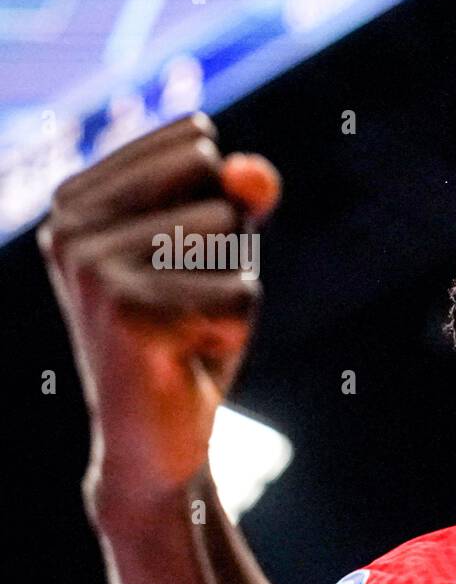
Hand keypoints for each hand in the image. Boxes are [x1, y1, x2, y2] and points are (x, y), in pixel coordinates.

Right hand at [38, 114, 281, 519]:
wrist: (154, 439)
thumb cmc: (187, 336)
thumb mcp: (220, 254)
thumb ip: (243, 197)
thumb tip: (256, 172)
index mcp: (78, 197)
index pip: (198, 144)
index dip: (221, 207)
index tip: (179, 263)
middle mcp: (70, 225)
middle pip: (216, 187)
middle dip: (229, 250)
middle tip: (188, 304)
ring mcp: (92, 268)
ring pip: (229, 236)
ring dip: (232, 291)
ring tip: (187, 330)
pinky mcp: (128, 314)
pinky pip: (239, 291)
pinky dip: (234, 329)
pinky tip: (189, 356)